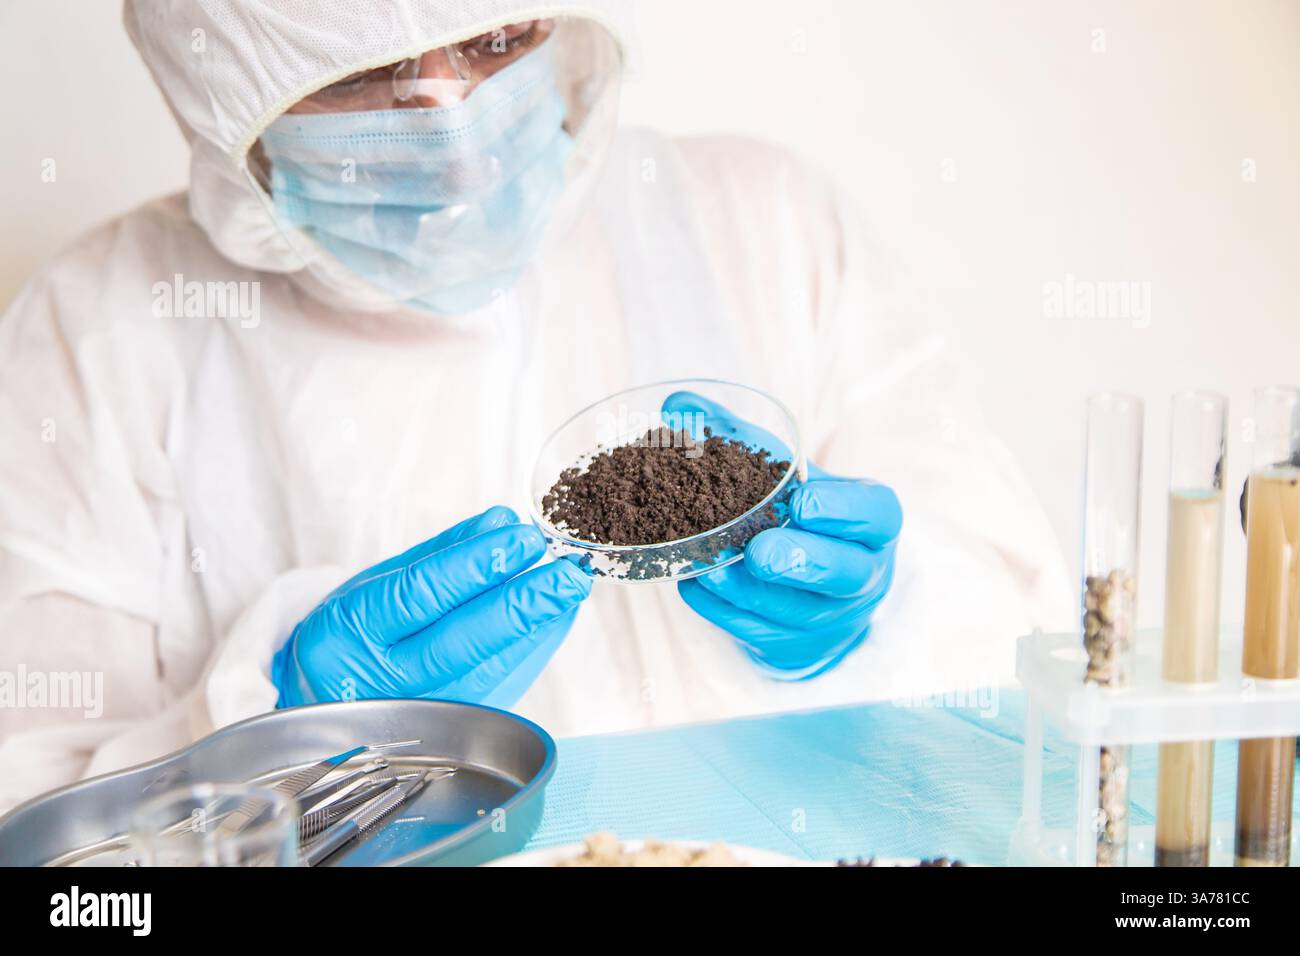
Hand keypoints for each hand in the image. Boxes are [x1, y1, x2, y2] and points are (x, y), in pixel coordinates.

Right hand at [272, 506, 591, 708]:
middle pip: (458, 643)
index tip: (522, 540)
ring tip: (567, 591)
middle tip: (566, 575)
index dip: (476, 567)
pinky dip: (529, 651)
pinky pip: (496, 689)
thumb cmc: (354, 630)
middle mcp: (378, 681)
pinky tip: (553, 620)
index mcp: (350, 631)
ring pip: (484, 672)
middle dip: (520, 606)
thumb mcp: (378, 581)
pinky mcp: (446, 732)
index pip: (421, 595)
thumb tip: (501, 521)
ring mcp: (414, 714)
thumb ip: (442, 553)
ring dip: (535, 628)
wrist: (326, 694)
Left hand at [665, 392, 901, 678]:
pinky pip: (755, 631)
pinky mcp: (792, 646)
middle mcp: (862, 574)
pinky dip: (721, 609)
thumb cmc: (802, 517)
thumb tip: (679, 406)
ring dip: (746, 590)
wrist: (817, 588)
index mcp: (872, 523)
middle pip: (844, 574)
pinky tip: (694, 584)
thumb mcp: (785, 476)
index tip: (802, 501)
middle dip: (801, 563)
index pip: (876, 516)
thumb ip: (739, 439)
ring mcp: (829, 617)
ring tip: (709, 566)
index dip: (844, 512)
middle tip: (760, 551)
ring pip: (792, 611)